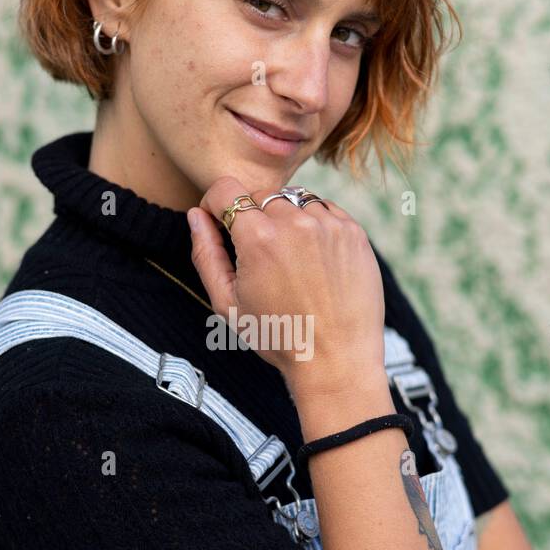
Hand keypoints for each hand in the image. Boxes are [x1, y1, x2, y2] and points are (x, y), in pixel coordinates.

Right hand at [188, 175, 385, 394]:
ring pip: (294, 200)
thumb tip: (196, 215)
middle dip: (254, 217)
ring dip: (286, 219)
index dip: (217, 205)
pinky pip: (325, 210)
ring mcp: (329, 225)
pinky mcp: (354, 232)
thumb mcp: (227, 304)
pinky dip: (315, 225)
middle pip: (261, 195)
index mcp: (258, 239)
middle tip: (261, 257)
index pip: (226, 190)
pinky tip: (314, 259)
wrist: (337, 359)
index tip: (222, 224)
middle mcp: (295, 223)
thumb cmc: (277, 336)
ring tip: (291, 260)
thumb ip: (205, 254)